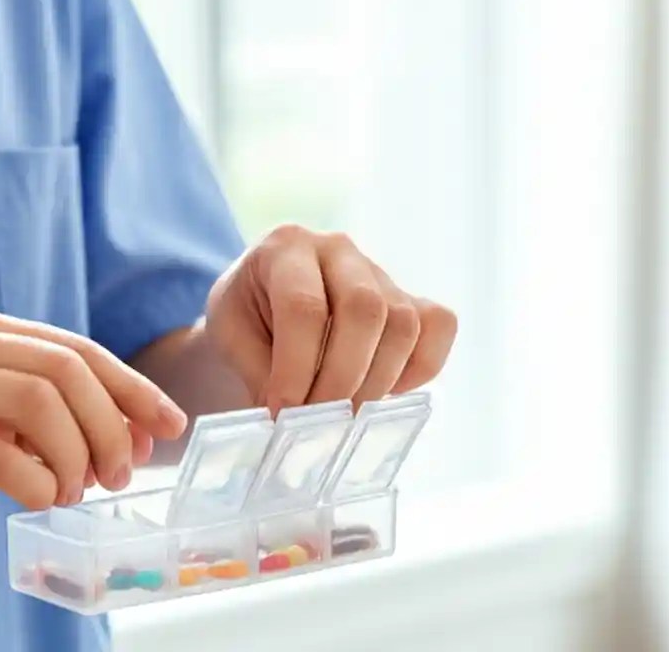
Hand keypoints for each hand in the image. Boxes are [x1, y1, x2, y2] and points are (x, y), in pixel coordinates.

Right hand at [0, 305, 186, 553]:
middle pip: (64, 369)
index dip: (131, 387)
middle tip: (121, 475)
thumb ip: (56, 419)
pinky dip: (37, 483)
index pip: (75, 347)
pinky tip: (39, 499)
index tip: (169, 426)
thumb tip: (141, 434)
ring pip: (38, 403)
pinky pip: (0, 454)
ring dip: (75, 458)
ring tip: (74, 491)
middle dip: (110, 426)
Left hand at [205, 224, 456, 412]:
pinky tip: (383, 391)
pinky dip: (418, 369)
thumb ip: (261, 373)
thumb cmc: (245, 318)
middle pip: (364, 310)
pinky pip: (437, 327)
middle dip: (342, 378)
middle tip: (319, 419)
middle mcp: (338, 249)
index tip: (283, 412)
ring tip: (342, 414)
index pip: (304, 307)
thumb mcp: (231, 338)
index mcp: (285, 248)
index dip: (296, 368)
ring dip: (376, 382)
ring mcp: (380, 271)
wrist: (262, 301)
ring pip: (403, 324)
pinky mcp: (409, 297)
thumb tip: (294, 421)